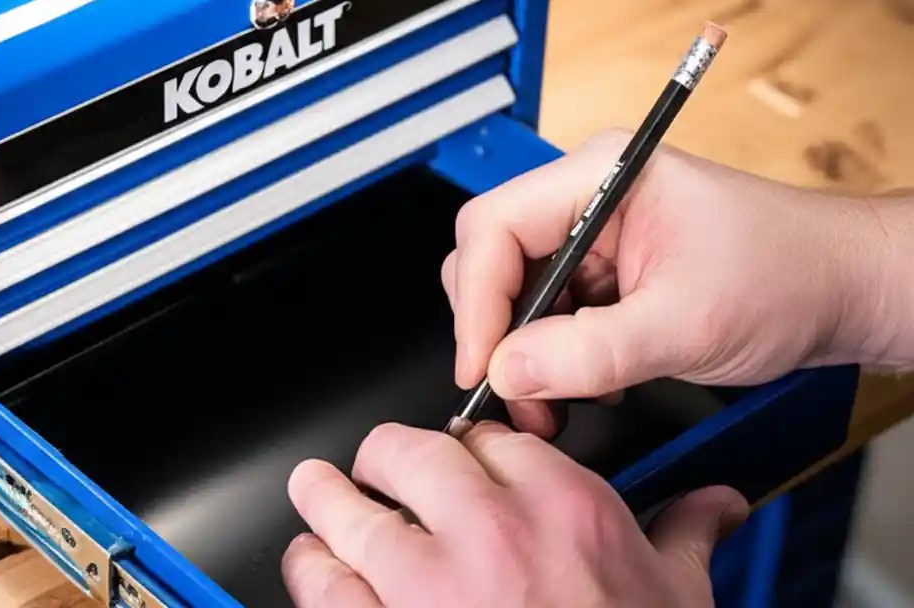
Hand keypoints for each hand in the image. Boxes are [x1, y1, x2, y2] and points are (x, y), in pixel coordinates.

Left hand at [282, 421, 747, 606]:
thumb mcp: (680, 598)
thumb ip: (685, 536)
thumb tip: (715, 504)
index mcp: (565, 511)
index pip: (491, 436)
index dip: (469, 446)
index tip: (463, 461)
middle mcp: (492, 535)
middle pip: (408, 451)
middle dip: (388, 458)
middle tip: (380, 470)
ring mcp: (430, 588)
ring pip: (348, 508)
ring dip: (324, 499)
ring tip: (317, 493)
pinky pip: (325, 584)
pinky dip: (312, 567)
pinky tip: (316, 563)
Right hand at [445, 128, 898, 404]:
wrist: (846, 290)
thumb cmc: (791, 275)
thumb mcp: (684, 324)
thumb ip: (589, 353)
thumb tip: (507, 371)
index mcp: (600, 174)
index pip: (494, 226)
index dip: (476, 300)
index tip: (482, 364)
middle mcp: (587, 195)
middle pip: (492, 257)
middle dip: (495, 331)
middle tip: (512, 391)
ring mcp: (594, 233)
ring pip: (516, 292)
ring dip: (525, 353)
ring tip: (553, 402)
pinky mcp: (605, 269)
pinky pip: (550, 312)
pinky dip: (554, 356)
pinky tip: (586, 384)